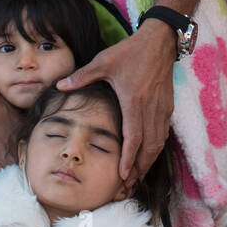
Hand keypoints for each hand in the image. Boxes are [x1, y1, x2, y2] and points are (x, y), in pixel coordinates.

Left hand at [58, 18, 174, 184]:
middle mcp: (150, 109)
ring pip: (158, 143)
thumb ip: (82, 76)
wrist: (160, 41)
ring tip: (138, 176)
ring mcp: (161, 109)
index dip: (128, 159)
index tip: (122, 175)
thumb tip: (59, 86)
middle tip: (128, 185)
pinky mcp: (167, 106)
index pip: (133, 138)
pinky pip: (163, 133)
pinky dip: (156, 148)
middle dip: (139, 168)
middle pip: (148, 147)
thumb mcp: (103, 61)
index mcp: (133, 101)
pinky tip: (148, 154)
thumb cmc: (131, 51)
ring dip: (148, 161)